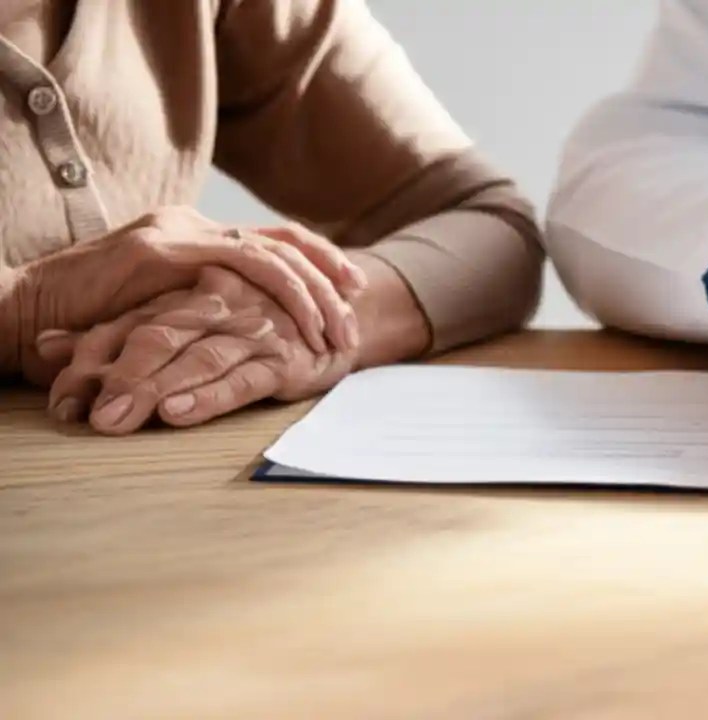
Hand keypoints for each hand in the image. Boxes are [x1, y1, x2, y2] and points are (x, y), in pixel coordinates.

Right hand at [12, 206, 365, 375]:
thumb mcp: (156, 313)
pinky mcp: (166, 249)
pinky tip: (306, 320)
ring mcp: (179, 232)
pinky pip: (245, 264)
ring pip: (273, 253)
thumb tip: (244, 331)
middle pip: (281, 240)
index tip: (350, 287)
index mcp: (191, 236)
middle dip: (328, 274)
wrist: (22, 310)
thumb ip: (196, 309)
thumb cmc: (83, 324)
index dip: (315, 261)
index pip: (268, 241)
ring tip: (340, 327)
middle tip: (358, 307)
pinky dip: (284, 292)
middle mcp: (191, 225)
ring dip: (314, 291)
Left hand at [39, 267, 357, 433]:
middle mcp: (215, 304)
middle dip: (118, 379)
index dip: (89, 359)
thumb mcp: (182, 320)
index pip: (127, 324)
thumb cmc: (253, 322)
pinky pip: (241, 378)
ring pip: (195, 358)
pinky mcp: (284, 358)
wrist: (339, 315)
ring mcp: (252, 328)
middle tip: (86, 417)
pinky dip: (208, 396)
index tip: (60, 401)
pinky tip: (179, 412)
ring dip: (153, 390)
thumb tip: (43, 344)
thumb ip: (119, 333)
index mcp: (185, 294)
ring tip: (117, 420)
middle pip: (157, 337)